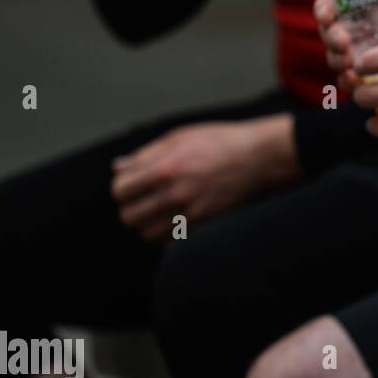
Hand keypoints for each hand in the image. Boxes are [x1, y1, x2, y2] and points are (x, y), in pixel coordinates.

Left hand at [110, 115, 301, 241]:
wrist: (259, 157)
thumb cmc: (220, 142)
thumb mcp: (180, 137)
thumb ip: (146, 154)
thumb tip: (118, 167)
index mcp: (165, 166)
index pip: (120, 190)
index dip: (122, 189)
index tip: (131, 186)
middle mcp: (175, 191)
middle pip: (129, 216)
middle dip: (131, 209)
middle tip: (142, 201)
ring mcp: (190, 209)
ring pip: (147, 233)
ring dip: (147, 225)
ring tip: (158, 213)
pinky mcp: (205, 220)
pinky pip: (171, 240)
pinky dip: (166, 235)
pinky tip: (173, 221)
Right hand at [314, 0, 377, 88]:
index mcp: (369, 2)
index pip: (334, 0)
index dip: (324, 7)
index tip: (327, 16)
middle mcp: (359, 26)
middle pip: (329, 30)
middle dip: (331, 38)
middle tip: (343, 45)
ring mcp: (362, 51)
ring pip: (335, 56)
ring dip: (337, 61)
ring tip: (351, 68)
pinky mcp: (370, 74)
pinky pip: (350, 79)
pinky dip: (349, 81)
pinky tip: (358, 84)